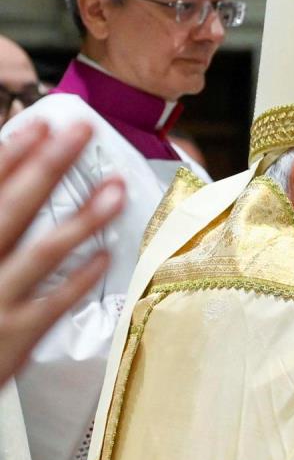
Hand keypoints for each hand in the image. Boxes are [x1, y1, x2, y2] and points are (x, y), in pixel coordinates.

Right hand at [0, 121, 124, 383]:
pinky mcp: (15, 338)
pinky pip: (54, 304)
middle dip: (48, 165)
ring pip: (42, 253)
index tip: (41, 121)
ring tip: (116, 187)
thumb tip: (17, 180)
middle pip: (12, 208)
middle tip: (82, 130)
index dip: (11, 152)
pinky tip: (107, 254)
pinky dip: (81, 278)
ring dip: (82, 217)